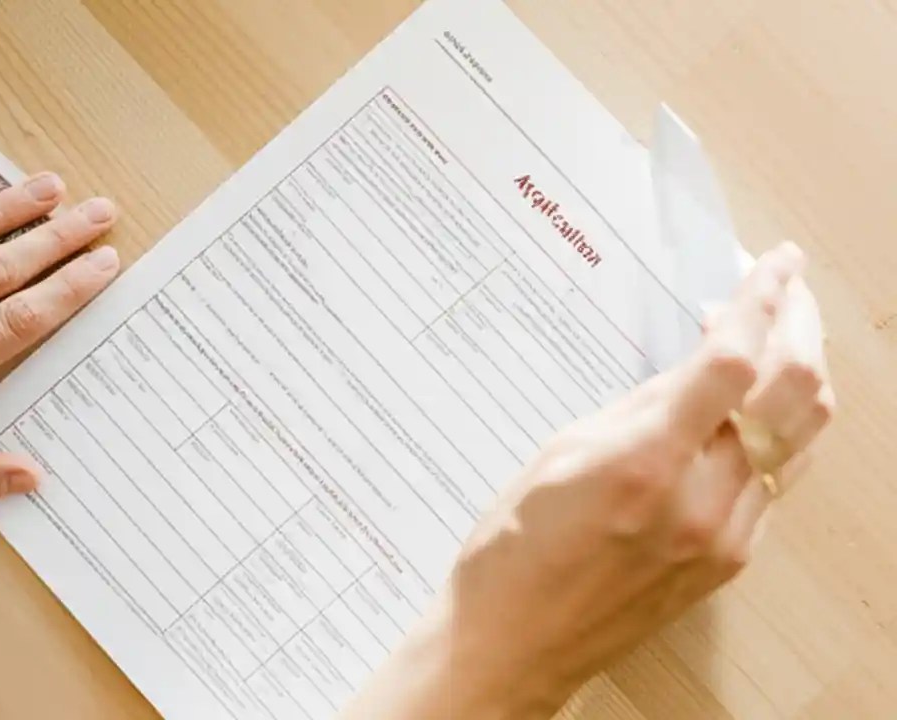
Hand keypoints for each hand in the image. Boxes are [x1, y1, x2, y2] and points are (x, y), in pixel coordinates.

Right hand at [342, 243, 833, 718]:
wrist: (514, 643)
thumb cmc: (512, 552)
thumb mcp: (558, 454)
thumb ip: (636, 409)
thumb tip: (693, 366)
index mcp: (646, 463)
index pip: (735, 360)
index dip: (764, 298)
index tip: (775, 263)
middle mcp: (702, 500)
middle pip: (794, 391)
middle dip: (798, 323)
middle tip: (785, 289)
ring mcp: (726, 535)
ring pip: (802, 436)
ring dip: (799, 374)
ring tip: (774, 338)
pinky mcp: (730, 559)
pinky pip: (779, 479)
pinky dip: (778, 429)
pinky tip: (748, 410)